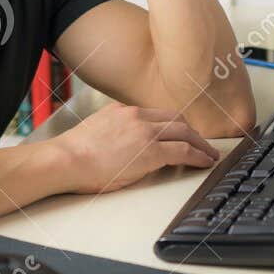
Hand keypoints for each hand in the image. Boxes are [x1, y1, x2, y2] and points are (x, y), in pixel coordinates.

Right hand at [52, 103, 222, 193]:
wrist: (64, 160)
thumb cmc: (72, 155)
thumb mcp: (96, 133)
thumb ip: (114, 133)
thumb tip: (125, 147)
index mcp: (121, 111)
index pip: (157, 115)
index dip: (174, 126)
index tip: (181, 134)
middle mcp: (135, 116)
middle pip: (175, 119)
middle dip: (192, 132)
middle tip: (202, 144)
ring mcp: (143, 131)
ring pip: (184, 131)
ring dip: (200, 144)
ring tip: (209, 155)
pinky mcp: (149, 150)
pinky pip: (183, 150)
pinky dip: (198, 155)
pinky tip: (205, 162)